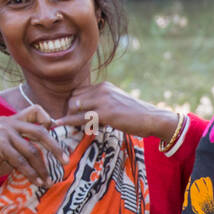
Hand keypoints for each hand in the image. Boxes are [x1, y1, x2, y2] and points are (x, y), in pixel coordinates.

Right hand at [0, 105, 64, 185]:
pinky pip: (20, 161)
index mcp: (13, 120)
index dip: (49, 120)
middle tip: (66, 161)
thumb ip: (28, 144)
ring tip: (48, 181)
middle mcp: (9, 122)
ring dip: (42, 168)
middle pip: (40, 132)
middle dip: (55, 148)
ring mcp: (3, 132)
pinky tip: (37, 181)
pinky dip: (31, 173)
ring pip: (31, 151)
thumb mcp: (13, 148)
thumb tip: (54, 152)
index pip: (36, 110)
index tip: (58, 137)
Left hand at [53, 83, 178, 141]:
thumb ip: (103, 104)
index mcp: (104, 86)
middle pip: (73, 98)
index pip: (78, 92)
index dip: (73, 105)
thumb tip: (89, 116)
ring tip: (70, 127)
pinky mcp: (105, 113)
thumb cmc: (136, 116)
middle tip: (71, 124)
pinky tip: (61, 126)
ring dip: (69, 118)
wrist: (152, 118)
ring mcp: (103, 100)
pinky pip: (81, 117)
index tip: (73, 116)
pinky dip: (69, 122)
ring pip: (74, 106)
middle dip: (69, 111)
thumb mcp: (117, 104)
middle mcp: (102, 89)